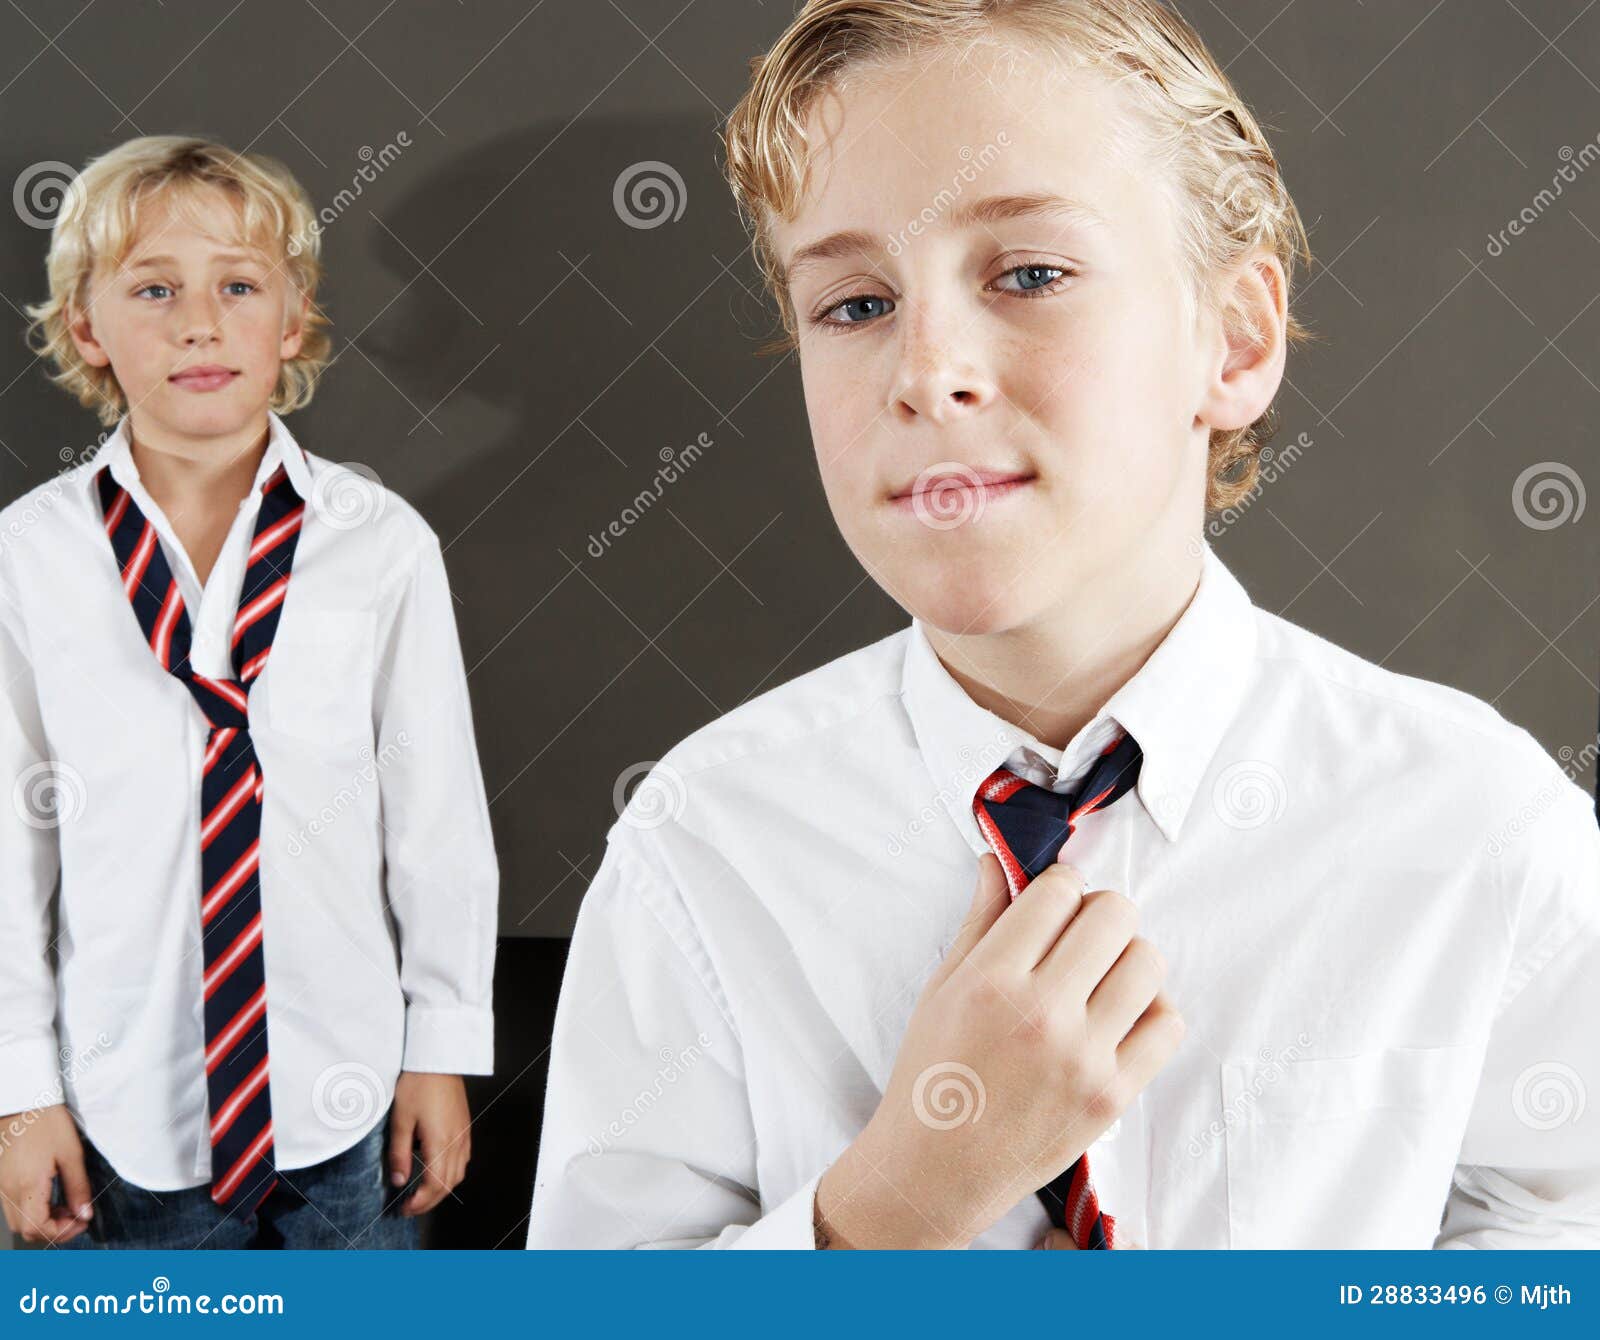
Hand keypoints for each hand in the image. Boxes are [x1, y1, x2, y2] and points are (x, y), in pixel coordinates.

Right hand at [0, 1104, 93, 1244]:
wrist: (22, 1099)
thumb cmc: (47, 1121)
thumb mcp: (71, 1153)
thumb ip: (78, 1187)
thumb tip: (85, 1214)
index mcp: (27, 1187)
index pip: (38, 1229)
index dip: (63, 1232)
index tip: (83, 1221)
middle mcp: (9, 1191)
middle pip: (26, 1230)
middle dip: (53, 1230)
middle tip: (77, 1215)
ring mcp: (1, 1186)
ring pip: (18, 1221)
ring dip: (43, 1221)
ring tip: (67, 1205)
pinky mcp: (1, 1179)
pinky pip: (14, 1207)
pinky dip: (32, 1210)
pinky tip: (50, 1197)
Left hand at [386, 1072, 470, 1216]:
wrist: (438, 1058)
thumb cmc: (418, 1084)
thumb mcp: (400, 1119)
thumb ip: (400, 1153)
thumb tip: (399, 1180)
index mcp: (440, 1141)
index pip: (434, 1185)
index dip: (420, 1202)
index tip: (405, 1209)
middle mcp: (457, 1141)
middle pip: (448, 1184)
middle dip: (430, 1201)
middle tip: (411, 1207)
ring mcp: (464, 1134)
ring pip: (459, 1173)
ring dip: (442, 1189)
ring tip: (423, 1193)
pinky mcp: (465, 1126)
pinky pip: (464, 1159)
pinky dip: (451, 1173)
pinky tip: (439, 1170)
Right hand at [815, 853, 1183, 1248]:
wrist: (937, 1170)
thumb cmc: (933, 1076)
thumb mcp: (941, 988)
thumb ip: (980, 921)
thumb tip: (999, 863)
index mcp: (991, 979)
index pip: (1058, 890)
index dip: (1059, 884)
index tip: (1053, 900)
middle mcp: (1042, 1013)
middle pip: (1115, 915)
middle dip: (1099, 911)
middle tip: (1080, 933)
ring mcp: (1084, 1057)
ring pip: (1149, 962)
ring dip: (1128, 956)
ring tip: (1101, 976)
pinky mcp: (1113, 1095)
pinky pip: (1168, 1025)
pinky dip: (1151, 1010)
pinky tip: (1118, 1017)